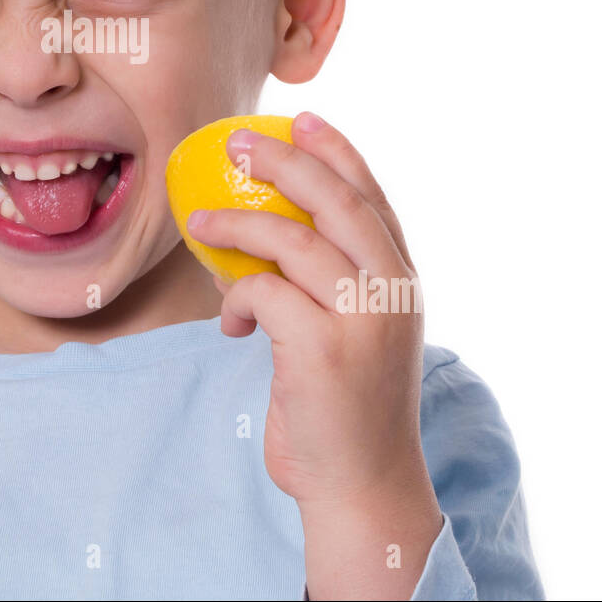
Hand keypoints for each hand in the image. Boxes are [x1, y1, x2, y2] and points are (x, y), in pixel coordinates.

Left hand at [186, 112, 440, 597]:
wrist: (362, 483)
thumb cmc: (346, 406)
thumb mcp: (355, 331)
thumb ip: (331, 282)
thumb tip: (260, 232)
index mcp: (402, 280)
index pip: (372, 197)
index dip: (338, 151)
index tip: (303, 119)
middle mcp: (391, 290)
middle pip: (337, 200)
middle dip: (286, 161)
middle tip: (240, 141)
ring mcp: (361, 317)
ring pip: (292, 239)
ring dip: (237, 224)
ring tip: (200, 222)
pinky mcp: (322, 347)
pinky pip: (262, 291)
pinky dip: (236, 296)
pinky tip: (232, 323)